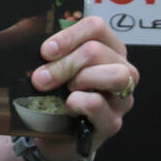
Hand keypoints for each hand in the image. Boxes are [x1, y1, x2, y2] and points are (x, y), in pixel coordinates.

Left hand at [29, 16, 137, 160]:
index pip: (97, 27)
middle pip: (98, 50)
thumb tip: (37, 44)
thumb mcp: (53, 68)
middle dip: (65, 63)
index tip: (46, 51)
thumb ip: (52, 53)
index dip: (69, 35)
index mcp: (108, 49)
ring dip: (80, 79)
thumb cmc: (56, 95)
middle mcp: (122, 70)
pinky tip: (67, 108)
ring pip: (115, 75)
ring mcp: (121, 98)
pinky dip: (76, 103)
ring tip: (64, 89)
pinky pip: (97, 103)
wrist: (51, 134)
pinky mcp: (112, 122)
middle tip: (41, 78)